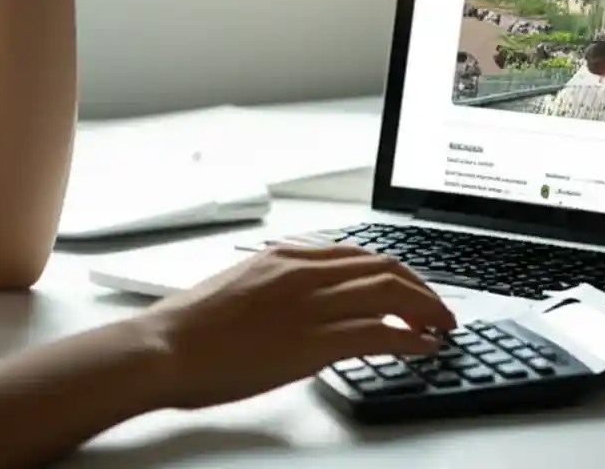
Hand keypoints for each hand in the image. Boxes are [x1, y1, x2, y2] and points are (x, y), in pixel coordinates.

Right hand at [138, 244, 456, 409]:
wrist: (163, 348)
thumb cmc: (190, 327)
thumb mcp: (241, 288)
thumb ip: (279, 287)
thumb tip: (303, 304)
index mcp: (287, 258)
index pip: (359, 255)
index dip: (394, 271)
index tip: (410, 287)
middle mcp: (304, 272)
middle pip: (384, 267)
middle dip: (421, 287)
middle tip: (439, 308)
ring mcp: (310, 305)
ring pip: (389, 293)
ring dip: (425, 310)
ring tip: (441, 326)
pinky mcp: (312, 341)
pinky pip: (378, 333)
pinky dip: (410, 339)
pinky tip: (423, 348)